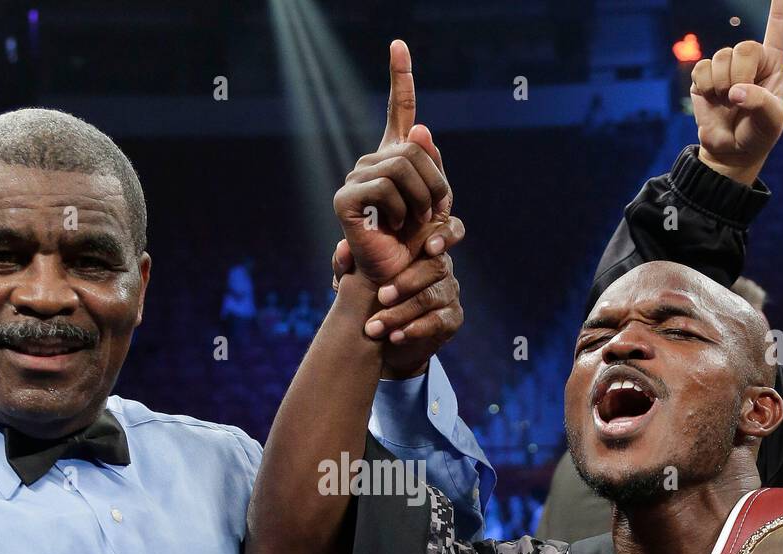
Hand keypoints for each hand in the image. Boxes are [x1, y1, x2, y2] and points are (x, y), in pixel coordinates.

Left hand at [331, 215, 465, 377]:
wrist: (380, 341)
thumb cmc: (369, 297)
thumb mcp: (354, 279)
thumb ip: (348, 263)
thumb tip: (343, 249)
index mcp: (423, 248)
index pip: (450, 229)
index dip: (446, 235)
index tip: (429, 247)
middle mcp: (441, 268)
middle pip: (437, 266)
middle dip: (407, 282)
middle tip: (381, 297)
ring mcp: (449, 293)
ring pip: (431, 297)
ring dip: (402, 312)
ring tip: (376, 326)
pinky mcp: (452, 319)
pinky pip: (438, 321)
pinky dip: (414, 329)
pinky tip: (396, 336)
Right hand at [333, 40, 452, 286]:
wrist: (397, 279)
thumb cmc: (417, 246)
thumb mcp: (438, 204)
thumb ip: (434, 166)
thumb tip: (420, 128)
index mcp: (394, 158)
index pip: (399, 112)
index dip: (400, 77)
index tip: (399, 44)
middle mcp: (371, 163)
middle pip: (414, 148)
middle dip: (436, 183)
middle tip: (434, 214)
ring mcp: (355, 179)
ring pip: (402, 166)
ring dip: (422, 198)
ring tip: (414, 224)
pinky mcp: (345, 200)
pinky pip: (385, 187)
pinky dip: (400, 210)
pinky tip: (391, 227)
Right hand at [691, 0, 782, 185]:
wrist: (731, 151)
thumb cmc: (759, 134)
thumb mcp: (771, 122)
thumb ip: (760, 104)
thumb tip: (734, 92)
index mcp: (775, 64)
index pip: (779, 29)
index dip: (780, 8)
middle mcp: (751, 61)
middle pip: (743, 47)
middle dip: (740, 75)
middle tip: (737, 98)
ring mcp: (726, 68)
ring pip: (720, 58)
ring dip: (721, 85)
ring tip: (727, 102)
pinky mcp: (704, 79)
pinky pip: (700, 69)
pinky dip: (705, 87)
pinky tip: (712, 98)